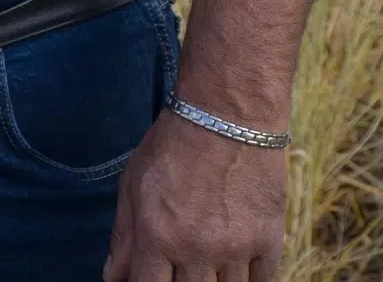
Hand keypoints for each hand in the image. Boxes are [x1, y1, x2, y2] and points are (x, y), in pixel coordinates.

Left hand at [103, 110, 286, 281]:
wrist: (228, 118)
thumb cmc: (172, 147)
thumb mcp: (133, 185)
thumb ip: (124, 237)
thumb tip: (113, 277)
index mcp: (158, 235)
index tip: (148, 280)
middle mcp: (197, 249)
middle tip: (176, 268)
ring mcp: (236, 248)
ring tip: (202, 268)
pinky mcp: (269, 241)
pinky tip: (234, 274)